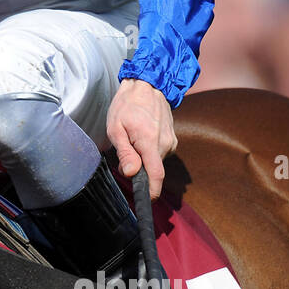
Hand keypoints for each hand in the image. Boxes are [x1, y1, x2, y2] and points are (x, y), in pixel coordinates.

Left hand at [106, 78, 176, 199]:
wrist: (148, 85)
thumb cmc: (127, 106)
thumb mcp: (116, 128)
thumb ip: (125, 152)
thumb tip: (130, 174)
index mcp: (150, 142)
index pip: (156, 175)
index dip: (151, 192)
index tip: (147, 202)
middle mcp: (165, 144)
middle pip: (153, 170)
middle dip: (139, 170)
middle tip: (125, 155)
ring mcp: (171, 142)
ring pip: (155, 162)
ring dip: (143, 158)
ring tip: (133, 138)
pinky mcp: (172, 139)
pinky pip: (159, 153)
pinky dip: (149, 151)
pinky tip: (142, 135)